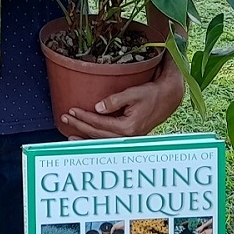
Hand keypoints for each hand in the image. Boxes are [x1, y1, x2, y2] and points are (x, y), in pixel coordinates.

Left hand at [60, 54, 184, 138]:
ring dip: (85, 137)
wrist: (168, 98)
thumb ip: (114, 100)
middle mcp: (128, 136)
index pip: (99, 123)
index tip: (71, 109)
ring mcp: (129, 138)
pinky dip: (96, 139)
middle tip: (65, 117)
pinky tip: (86, 138)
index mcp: (128, 127)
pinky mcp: (129, 136)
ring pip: (102, 140)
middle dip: (80, 126)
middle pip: (97, 133)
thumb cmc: (151, 94)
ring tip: (70, 136)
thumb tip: (96, 107)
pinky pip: (108, 139)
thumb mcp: (133, 93)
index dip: (84, 116)